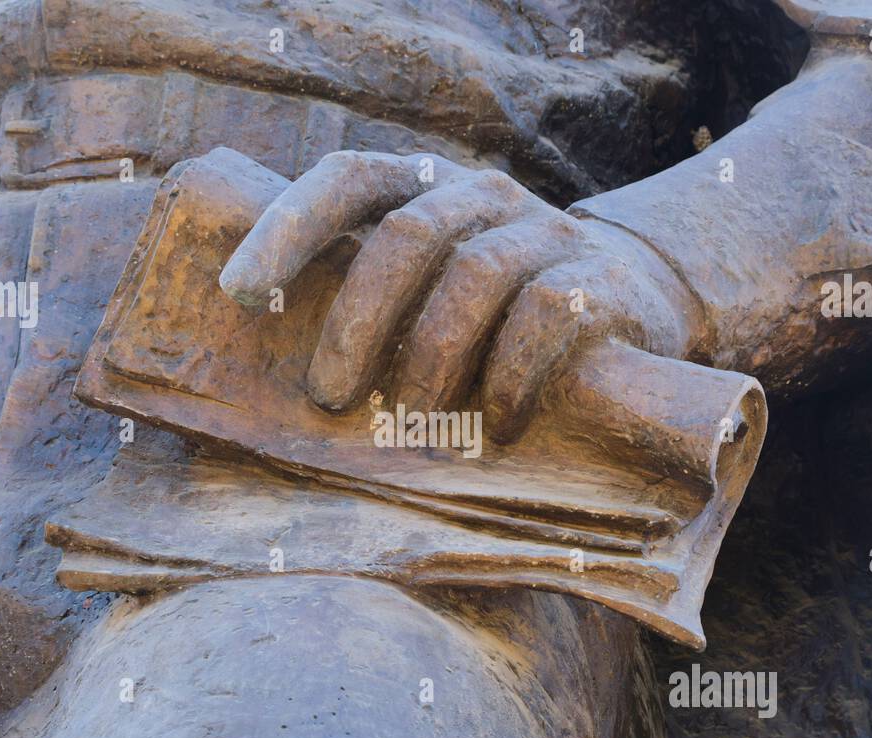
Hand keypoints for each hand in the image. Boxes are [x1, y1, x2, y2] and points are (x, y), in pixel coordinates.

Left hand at [220, 151, 698, 442]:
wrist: (633, 297)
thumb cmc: (497, 308)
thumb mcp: (432, 286)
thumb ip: (370, 298)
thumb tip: (264, 364)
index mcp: (425, 188)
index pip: (347, 179)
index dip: (288, 228)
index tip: (238, 291)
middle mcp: (482, 196)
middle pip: (407, 234)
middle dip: (358, 320)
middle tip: (329, 396)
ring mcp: (545, 230)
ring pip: (476, 276)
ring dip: (432, 357)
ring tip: (411, 418)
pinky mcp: (600, 277)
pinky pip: (547, 317)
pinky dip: (511, 377)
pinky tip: (498, 422)